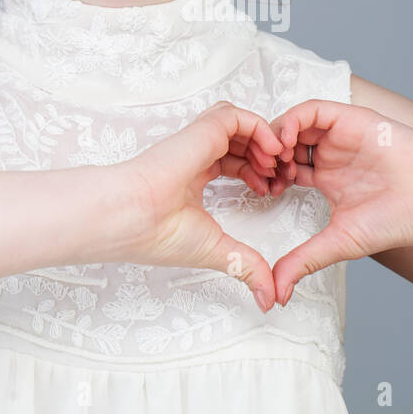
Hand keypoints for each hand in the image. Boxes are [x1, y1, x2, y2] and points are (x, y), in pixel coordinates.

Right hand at [124, 101, 285, 312]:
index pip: (230, 164)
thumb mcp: (216, 251)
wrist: (132, 218)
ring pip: (238, 124)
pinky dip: (259, 127)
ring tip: (276, 164)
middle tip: (280, 177)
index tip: (268, 192)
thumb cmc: (158, 234)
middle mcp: (193, 158)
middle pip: (238, 142)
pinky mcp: (201, 131)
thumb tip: (268, 297)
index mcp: (190, 179)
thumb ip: (245, 266)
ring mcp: (197, 142)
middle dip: (265, 157)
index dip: (255, 174)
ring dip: (263, 140)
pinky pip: (236, 116)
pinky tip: (271, 150)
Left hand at [265, 99, 412, 305]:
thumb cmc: (396, 221)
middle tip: (262, 173)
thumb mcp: (337, 242)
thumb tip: (277, 294)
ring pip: (293, 123)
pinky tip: (286, 142)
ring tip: (272, 159)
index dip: (267, 176)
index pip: (284, 167)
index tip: (261, 194)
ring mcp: (340, 134)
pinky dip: (292, 120)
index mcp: (326, 177)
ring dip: (275, 136)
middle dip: (267, 155)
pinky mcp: (351, 118)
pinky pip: (312, 109)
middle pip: (284, 142)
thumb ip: (303, 261)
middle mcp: (331, 153)